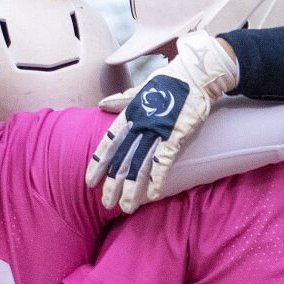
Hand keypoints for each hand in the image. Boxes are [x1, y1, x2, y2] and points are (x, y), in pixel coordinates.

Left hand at [84, 32, 239, 212]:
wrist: (194, 75)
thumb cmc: (167, 82)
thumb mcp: (139, 90)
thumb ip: (121, 101)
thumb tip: (102, 104)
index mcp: (129, 115)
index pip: (108, 144)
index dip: (98, 164)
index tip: (90, 181)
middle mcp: (139, 126)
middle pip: (122, 160)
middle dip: (113, 184)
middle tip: (106, 203)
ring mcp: (157, 133)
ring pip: (140, 166)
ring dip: (132, 189)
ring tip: (126, 207)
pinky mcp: (175, 137)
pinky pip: (163, 163)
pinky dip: (157, 180)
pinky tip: (151, 196)